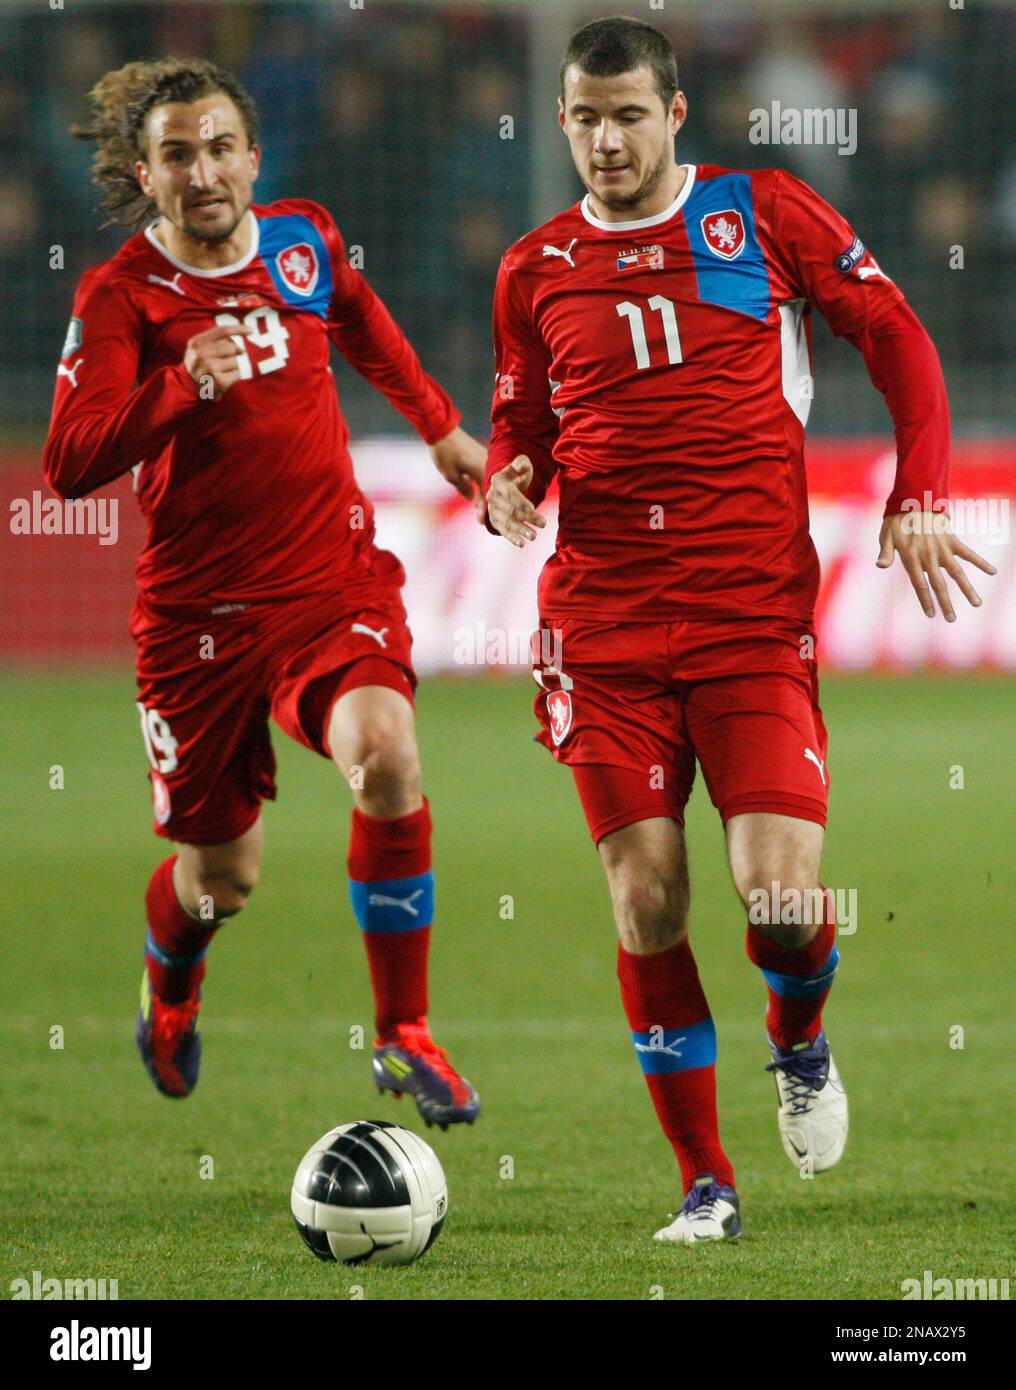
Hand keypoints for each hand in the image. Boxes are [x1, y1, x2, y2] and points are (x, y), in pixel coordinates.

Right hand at [183, 322, 252, 398]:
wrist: (186, 386)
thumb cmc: (198, 364)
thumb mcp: (198, 347)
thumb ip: (214, 340)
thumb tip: (240, 344)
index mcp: (197, 342)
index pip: (223, 331)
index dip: (239, 329)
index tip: (251, 330)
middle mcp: (202, 354)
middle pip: (232, 347)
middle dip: (236, 353)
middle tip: (229, 361)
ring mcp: (210, 367)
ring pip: (236, 360)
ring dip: (235, 365)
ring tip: (225, 371)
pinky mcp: (219, 380)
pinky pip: (238, 373)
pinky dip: (236, 375)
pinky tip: (227, 378)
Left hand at [428, 425, 487, 520]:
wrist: (441, 429)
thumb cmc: (445, 453)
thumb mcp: (451, 475)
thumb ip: (463, 488)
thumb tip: (472, 498)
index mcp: (482, 471)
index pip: (488, 496)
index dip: (485, 510)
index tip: (481, 522)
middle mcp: (488, 465)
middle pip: (491, 489)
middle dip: (487, 504)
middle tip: (481, 519)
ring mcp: (486, 459)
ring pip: (489, 481)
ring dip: (484, 494)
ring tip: (478, 507)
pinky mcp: (481, 456)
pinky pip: (485, 473)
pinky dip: (481, 483)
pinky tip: (475, 491)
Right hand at [486, 455, 546, 547]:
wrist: (508, 483)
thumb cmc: (517, 473)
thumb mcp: (521, 464)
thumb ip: (522, 464)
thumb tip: (523, 467)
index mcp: (498, 481)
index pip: (510, 493)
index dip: (521, 502)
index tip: (533, 508)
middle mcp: (492, 496)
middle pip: (510, 510)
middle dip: (527, 518)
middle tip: (543, 524)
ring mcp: (493, 509)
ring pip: (507, 522)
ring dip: (520, 530)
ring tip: (534, 536)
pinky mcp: (495, 520)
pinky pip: (502, 530)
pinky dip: (511, 538)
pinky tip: (522, 544)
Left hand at [876, 511, 996, 621]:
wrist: (915, 499)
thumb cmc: (897, 520)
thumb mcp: (886, 536)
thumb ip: (885, 553)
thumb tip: (880, 566)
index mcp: (912, 558)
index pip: (920, 585)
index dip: (926, 600)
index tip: (931, 614)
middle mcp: (929, 556)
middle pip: (939, 584)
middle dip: (945, 603)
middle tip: (952, 619)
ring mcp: (942, 549)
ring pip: (957, 573)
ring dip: (967, 589)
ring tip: (977, 604)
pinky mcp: (952, 541)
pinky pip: (968, 553)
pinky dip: (980, 562)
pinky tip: (993, 572)